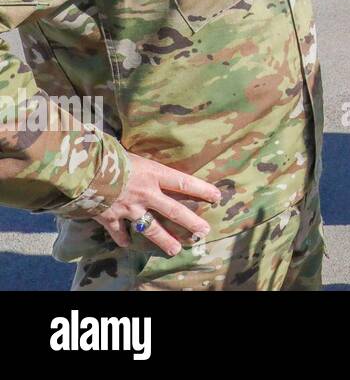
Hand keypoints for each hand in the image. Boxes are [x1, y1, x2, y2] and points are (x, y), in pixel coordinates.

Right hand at [94, 154, 221, 256]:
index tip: (217, 196)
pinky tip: (127, 244)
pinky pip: (119, 232)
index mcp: (153, 173)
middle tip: (204, 231)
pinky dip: (123, 238)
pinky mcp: (110, 218)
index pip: (184, 183)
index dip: (202, 190)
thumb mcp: (131, 152)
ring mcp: (129, 208)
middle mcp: (145, 193)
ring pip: (151, 228)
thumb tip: (145, 155)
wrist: (80, 171)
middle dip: (191, 222)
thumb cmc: (106, 153)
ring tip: (175, 250)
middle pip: (174, 211)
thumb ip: (141, 161)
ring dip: (164, 240)